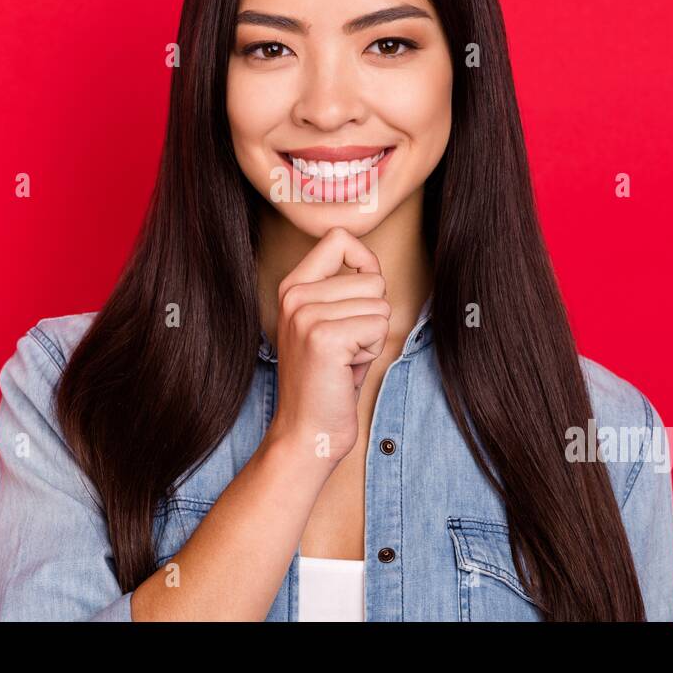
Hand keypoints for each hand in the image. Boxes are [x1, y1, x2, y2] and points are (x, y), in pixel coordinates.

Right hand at [266, 227, 390, 462]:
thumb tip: (373, 267)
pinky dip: (372, 352)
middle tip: (346, 347)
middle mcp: (295, 296)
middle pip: (372, 279)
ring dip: (373, 337)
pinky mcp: (324, 338)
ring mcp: (306, 315)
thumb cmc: (326, 380)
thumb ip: (342, 292)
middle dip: (373, 316)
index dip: (365, 262)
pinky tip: (347, 369)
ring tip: (345, 359)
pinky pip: (379, 327)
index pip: (339, 239)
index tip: (361, 295)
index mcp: (292, 287)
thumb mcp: (327, 324)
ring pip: (380, 305)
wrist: (306, 432)